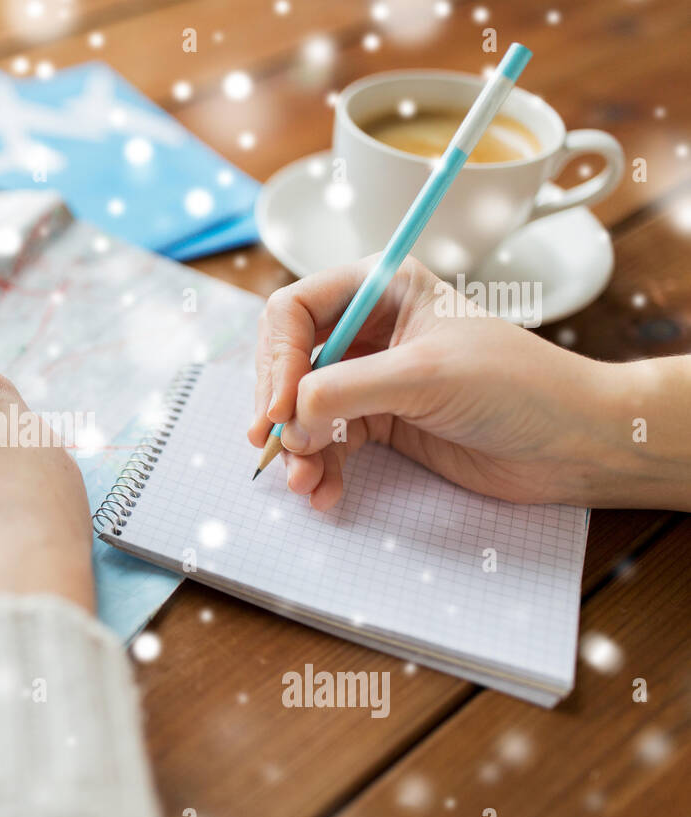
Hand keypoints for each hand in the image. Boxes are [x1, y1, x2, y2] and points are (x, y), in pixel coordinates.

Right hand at [250, 257, 652, 509]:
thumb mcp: (424, 376)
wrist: (574, 444)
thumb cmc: (518, 387)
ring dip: (298, 450)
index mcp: (381, 288)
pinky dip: (320, 469)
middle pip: (289, 363)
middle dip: (281, 410)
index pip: (294, 312)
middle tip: (276, 449)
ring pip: (304, 409)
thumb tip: (287, 419)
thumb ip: (346, 391)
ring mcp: (373, 377)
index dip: (277, 360)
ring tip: (305, 485)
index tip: (279, 409)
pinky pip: (329, 443)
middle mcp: (370, 327)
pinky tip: (326, 494)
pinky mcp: (382, 423)